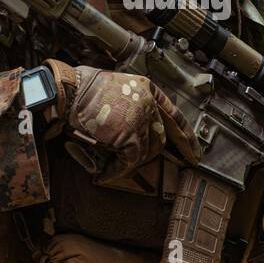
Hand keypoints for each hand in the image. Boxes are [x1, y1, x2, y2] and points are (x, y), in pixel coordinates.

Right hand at [63, 66, 200, 178]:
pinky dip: (117, 170)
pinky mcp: (130, 135)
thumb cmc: (81, 90)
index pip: (174, 114)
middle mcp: (148, 103)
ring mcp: (141, 119)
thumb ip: (128, 105)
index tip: (195, 151)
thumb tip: (128, 131)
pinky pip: (130, 160)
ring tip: (113, 166)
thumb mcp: (114, 90)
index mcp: (146, 89)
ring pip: (146, 151)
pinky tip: (105, 173)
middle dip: (157, 154)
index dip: (185, 135)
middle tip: (151, 166)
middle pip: (161, 136)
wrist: (69, 92)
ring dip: (129, 162)